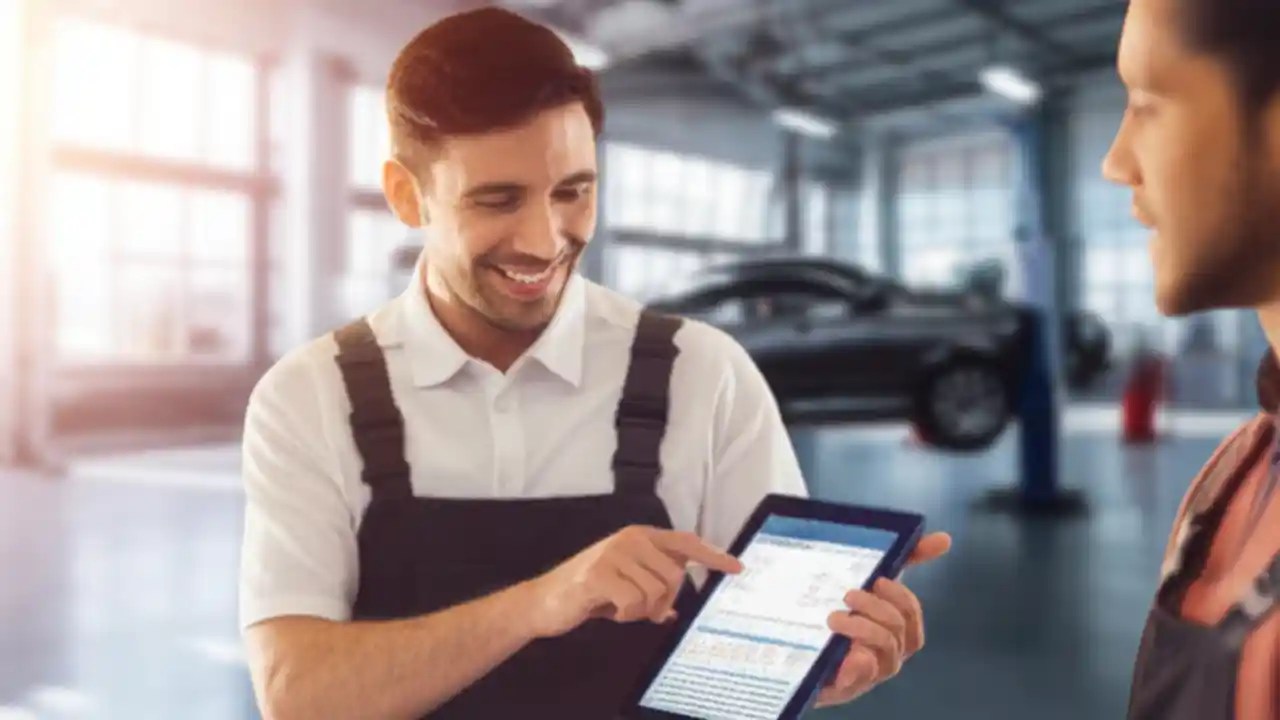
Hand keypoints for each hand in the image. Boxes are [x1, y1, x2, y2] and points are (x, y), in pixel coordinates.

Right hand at [523, 526, 742, 638]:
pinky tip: (609, 610)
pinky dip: (625, 615)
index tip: (737, 567)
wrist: (544, 601)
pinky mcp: (600, 573)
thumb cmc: (589, 593)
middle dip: (663, 601)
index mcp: (640, 537)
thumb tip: (675, 608)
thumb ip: (652, 585)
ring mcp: (614, 554)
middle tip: (641, 610)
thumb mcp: (625, 582)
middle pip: (674, 576)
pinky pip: (634, 603)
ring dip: (641, 611)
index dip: (713, 555)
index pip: (685, 542)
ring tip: (619, 607)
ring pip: (656, 592)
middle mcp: (630, 539)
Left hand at [815, 531, 951, 707]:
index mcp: (895, 629)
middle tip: (848, 595)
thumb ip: (899, 560)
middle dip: (876, 608)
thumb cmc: (841, 617)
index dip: (900, 595)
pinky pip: (862, 675)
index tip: (880, 581)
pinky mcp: (849, 685)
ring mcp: (872, 670)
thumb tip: (945, 538)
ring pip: (883, 647)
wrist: (798, 657)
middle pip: (897, 628)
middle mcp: (890, 651)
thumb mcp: (862, 586)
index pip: (911, 611)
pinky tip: (846, 654)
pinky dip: (858, 664)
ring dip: (861, 628)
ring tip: (833, 617)